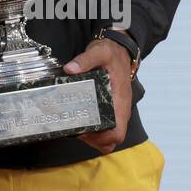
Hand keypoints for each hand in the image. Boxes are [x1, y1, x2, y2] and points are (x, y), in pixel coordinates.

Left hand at [64, 37, 133, 153]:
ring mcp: (116, 111)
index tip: (83, 130)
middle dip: (93, 140)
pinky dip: (94, 131)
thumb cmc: (111, 54)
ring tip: (75, 127)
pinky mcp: (110, 109)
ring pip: (108, 137)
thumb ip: (85, 60)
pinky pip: (105, 128)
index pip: (117, 132)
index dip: (101, 137)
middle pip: (111, 140)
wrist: (119, 49)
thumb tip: (70, 69)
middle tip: (75, 129)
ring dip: (93, 138)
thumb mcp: (99, 52)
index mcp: (120, 101)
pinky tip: (80, 120)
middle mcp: (120, 110)